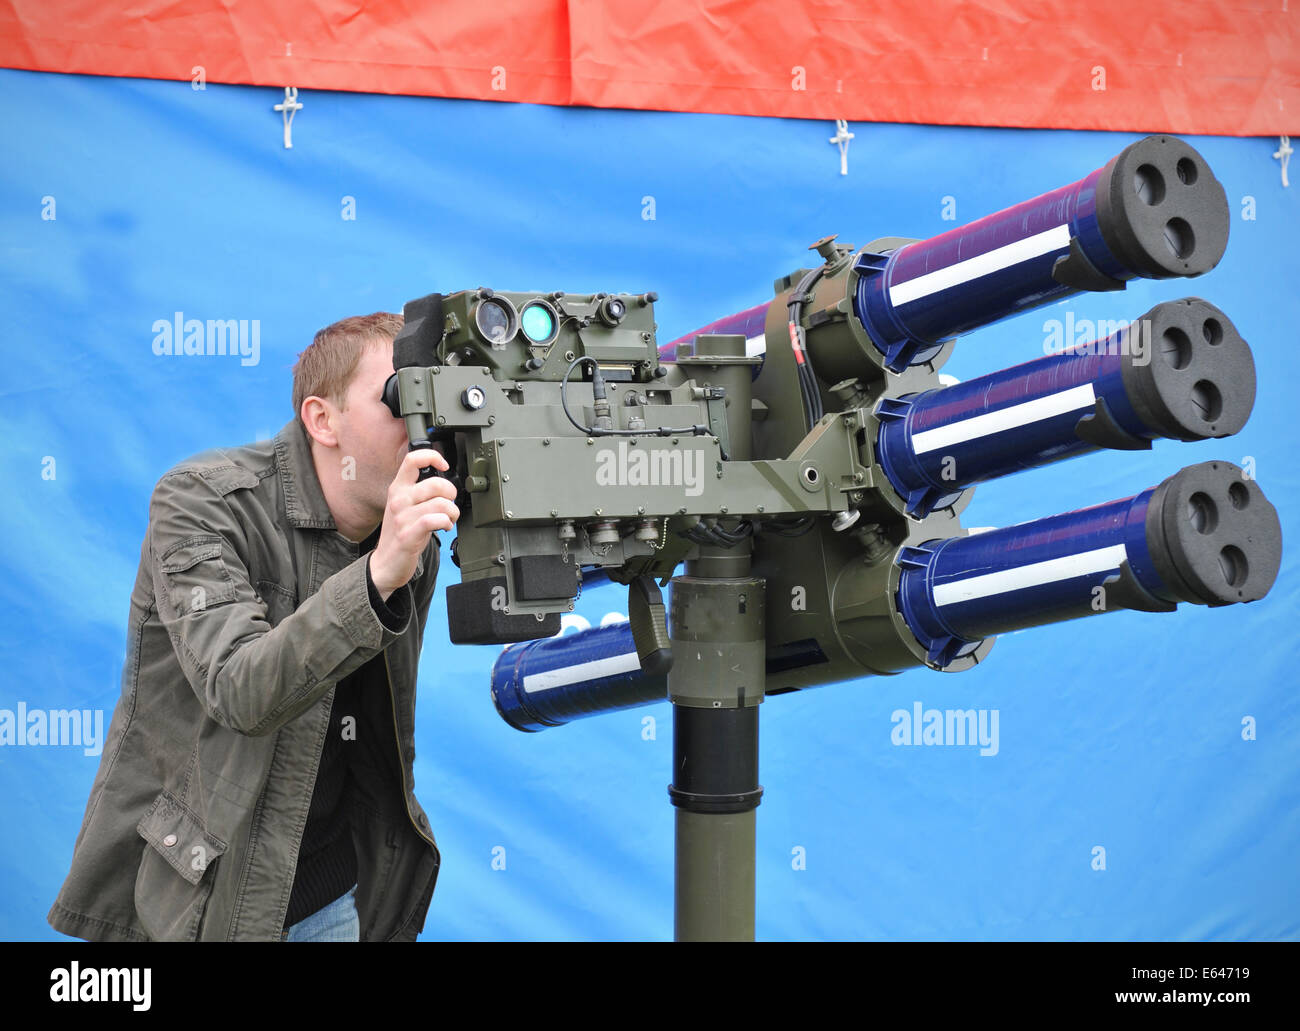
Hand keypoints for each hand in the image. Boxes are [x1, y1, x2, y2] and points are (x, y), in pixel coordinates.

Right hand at [369, 447, 459, 599]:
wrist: (386, 562)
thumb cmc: (402, 532)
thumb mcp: (406, 505)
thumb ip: (420, 490)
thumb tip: (444, 480)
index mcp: (397, 488)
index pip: (412, 459)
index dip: (432, 457)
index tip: (444, 465)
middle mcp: (398, 500)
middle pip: (436, 483)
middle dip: (452, 494)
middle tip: (449, 504)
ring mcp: (402, 517)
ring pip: (441, 503)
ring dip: (452, 513)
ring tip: (448, 519)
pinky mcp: (408, 535)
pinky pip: (435, 520)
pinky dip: (446, 523)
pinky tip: (444, 527)